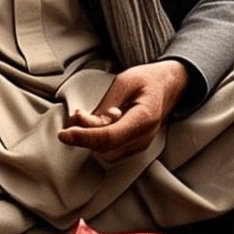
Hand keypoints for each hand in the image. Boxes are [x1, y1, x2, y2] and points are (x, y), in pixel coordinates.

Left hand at [58, 60, 188, 162]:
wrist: (170, 84)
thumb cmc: (148, 80)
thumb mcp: (124, 81)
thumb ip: (106, 104)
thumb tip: (84, 123)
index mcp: (145, 118)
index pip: (109, 138)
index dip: (83, 138)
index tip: (64, 134)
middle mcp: (145, 137)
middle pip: (105, 149)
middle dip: (85, 135)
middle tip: (77, 115)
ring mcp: (142, 144)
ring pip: (107, 153)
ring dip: (91, 138)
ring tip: (88, 117)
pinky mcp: (136, 145)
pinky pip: (112, 150)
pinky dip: (98, 139)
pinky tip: (97, 123)